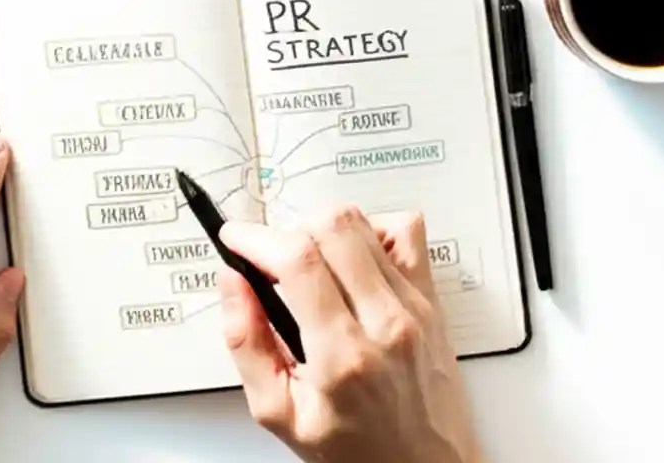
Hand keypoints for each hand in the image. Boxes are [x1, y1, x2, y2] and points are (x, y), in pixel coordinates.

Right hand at [218, 207, 484, 462]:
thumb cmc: (359, 451)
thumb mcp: (281, 414)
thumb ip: (247, 344)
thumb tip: (232, 285)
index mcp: (342, 356)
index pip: (297, 260)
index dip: (256, 238)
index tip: (237, 239)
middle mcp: (385, 323)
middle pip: (331, 226)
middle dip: (286, 230)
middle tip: (270, 258)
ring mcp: (413, 307)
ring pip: (364, 222)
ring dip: (322, 228)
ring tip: (308, 261)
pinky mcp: (432, 299)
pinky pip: (407, 231)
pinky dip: (372, 228)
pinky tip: (354, 255)